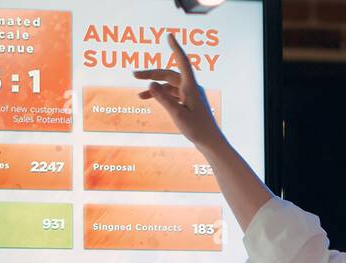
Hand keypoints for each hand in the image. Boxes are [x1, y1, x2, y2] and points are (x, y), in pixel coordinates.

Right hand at [134, 33, 223, 149]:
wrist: (210, 143)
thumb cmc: (197, 129)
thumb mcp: (177, 114)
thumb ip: (163, 99)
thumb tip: (150, 83)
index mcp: (190, 86)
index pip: (182, 61)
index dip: (175, 47)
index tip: (169, 36)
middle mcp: (191, 87)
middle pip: (169, 74)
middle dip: (152, 74)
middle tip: (134, 75)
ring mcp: (190, 95)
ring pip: (169, 85)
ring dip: (154, 88)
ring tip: (139, 95)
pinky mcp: (189, 102)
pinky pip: (172, 94)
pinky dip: (161, 95)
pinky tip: (149, 100)